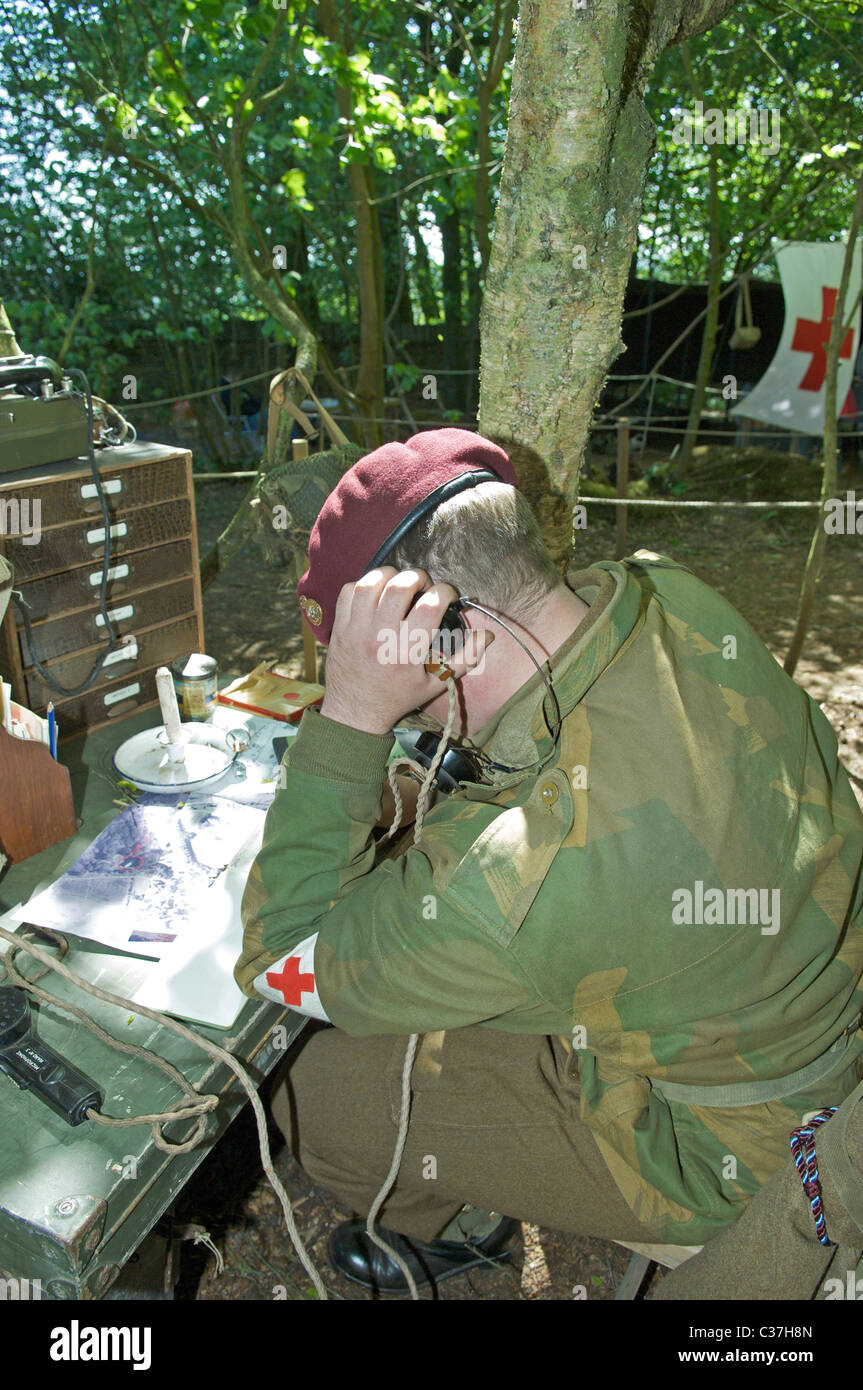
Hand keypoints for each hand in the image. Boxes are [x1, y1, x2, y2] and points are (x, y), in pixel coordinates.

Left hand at [319, 567, 492, 735]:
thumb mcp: (436, 683)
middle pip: (401, 585)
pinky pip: (348, 590)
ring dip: (390, 576)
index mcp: (408, 651)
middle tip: (422, 588)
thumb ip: (466, 658)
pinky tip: (375, 595)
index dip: (445, 591)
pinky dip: (363, 585)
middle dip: (418, 578)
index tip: (447, 596)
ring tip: (398, 586)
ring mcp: (356, 629)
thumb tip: (488, 635)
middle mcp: (381, 636)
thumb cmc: (399, 697)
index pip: (431, 604)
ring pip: (372, 582)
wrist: (356, 711)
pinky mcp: (339, 627)